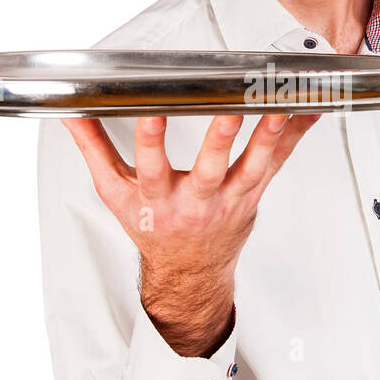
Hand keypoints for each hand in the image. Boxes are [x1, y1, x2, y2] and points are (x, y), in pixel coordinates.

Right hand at [61, 109, 320, 343]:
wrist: (189, 271)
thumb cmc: (153, 227)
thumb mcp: (115, 193)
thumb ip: (94, 149)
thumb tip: (70, 113)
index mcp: (157, 198)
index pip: (149, 165)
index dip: (150, 139)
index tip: (152, 112)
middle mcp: (195, 200)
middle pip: (210, 168)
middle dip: (221, 138)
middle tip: (231, 109)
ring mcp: (229, 200)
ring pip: (252, 167)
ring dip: (268, 137)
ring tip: (280, 108)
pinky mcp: (253, 195)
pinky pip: (277, 162)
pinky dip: (294, 136)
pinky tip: (309, 110)